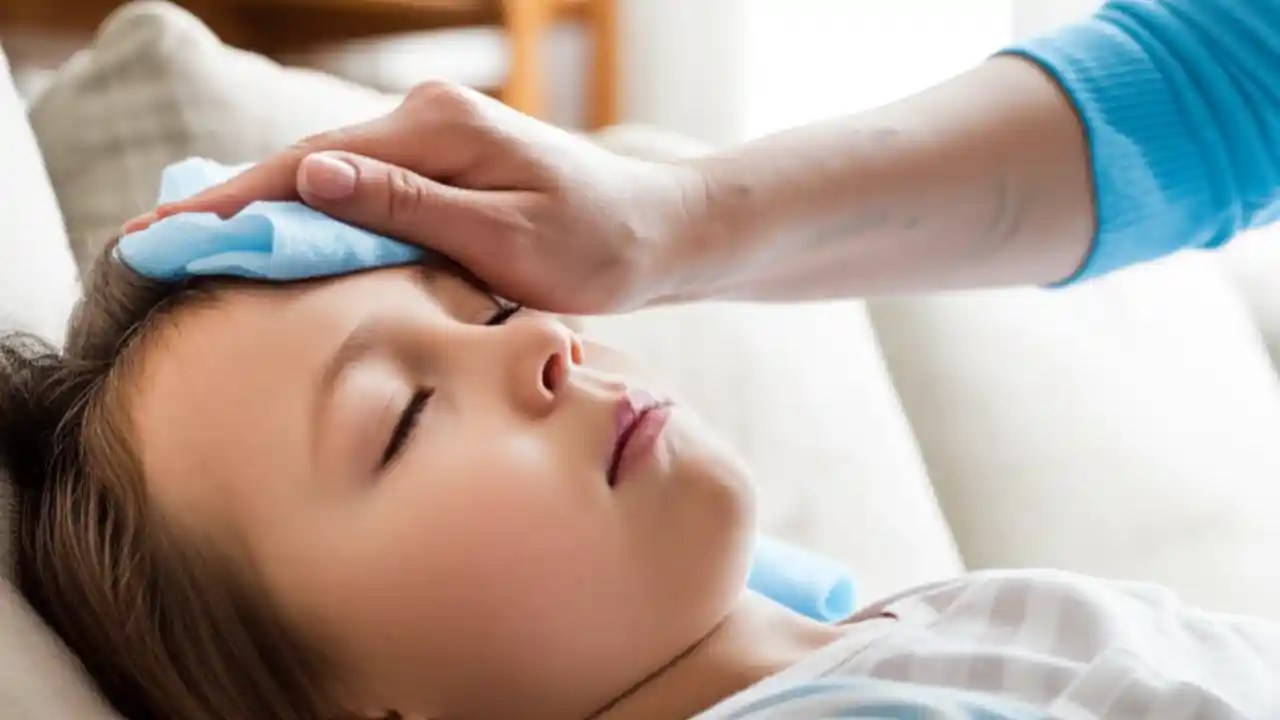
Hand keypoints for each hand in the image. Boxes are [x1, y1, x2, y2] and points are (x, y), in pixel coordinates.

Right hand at [125, 82, 709, 313]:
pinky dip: (316, 216)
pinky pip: (365, 190)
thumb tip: (309, 176)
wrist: (660, 234)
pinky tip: (277, 236)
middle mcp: (428, 120)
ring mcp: (437, 139)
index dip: (230, 202)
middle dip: (230, 204)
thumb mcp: (505, 239)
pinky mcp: (447, 165)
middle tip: (148, 242)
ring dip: (266, 210)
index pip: (309, 167)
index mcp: (437, 130)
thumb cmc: (598, 246)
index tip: (161, 231)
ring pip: (331, 177)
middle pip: (307, 165)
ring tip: (192, 243)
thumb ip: (408, 209)